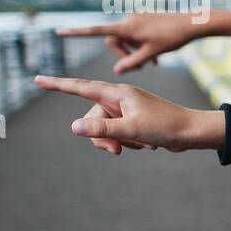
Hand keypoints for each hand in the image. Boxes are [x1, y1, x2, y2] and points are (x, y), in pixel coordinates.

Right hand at [33, 75, 224, 151]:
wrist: (191, 133)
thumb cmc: (166, 126)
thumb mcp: (133, 129)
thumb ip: (103, 128)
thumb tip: (74, 127)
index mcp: (118, 93)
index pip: (81, 87)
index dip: (59, 85)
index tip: (38, 79)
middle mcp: (120, 99)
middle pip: (92, 119)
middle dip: (102, 137)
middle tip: (117, 151)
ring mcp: (126, 110)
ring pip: (104, 130)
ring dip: (119, 141)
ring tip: (143, 144)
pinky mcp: (133, 121)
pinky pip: (118, 135)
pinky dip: (129, 142)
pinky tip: (148, 144)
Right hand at [55, 9, 230, 74]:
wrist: (194, 23)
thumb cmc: (173, 38)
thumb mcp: (152, 54)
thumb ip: (132, 63)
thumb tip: (117, 71)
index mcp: (127, 27)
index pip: (95, 31)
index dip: (76, 33)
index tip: (58, 32)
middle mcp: (127, 20)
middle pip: (113, 41)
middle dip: (124, 55)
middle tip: (143, 65)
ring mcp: (135, 19)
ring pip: (125, 40)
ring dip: (134, 53)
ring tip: (153, 62)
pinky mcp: (143, 20)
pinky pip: (134, 36)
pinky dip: (141, 47)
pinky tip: (157, 56)